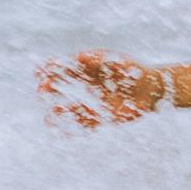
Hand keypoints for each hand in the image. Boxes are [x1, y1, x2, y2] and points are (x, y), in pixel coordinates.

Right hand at [37, 49, 187, 127]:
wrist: (151, 89)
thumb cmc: (133, 70)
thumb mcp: (118, 61)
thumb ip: (99, 58)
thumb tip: (80, 55)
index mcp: (87, 70)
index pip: (63, 69)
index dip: (50, 68)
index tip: (39, 69)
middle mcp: (85, 87)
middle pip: (61, 89)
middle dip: (49, 89)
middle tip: (42, 90)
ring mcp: (91, 102)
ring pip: (69, 109)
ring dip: (58, 113)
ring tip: (49, 118)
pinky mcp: (100, 117)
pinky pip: (84, 125)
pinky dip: (74, 129)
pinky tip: (63, 133)